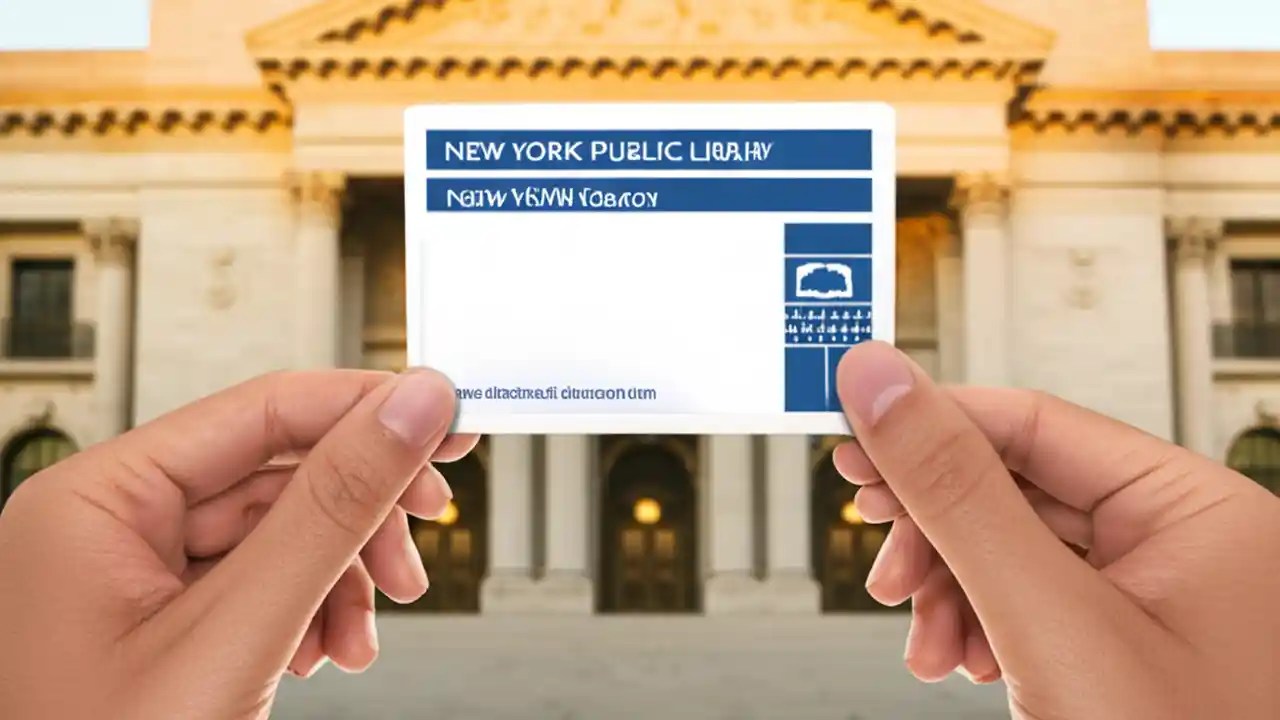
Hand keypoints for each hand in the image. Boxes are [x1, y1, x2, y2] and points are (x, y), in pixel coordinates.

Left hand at [0, 369, 473, 718]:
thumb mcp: (238, 632)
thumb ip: (330, 510)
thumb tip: (408, 411)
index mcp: (93, 502)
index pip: (260, 411)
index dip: (365, 411)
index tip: (446, 420)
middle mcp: (107, 527)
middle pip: (277, 476)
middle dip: (358, 522)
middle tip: (421, 542)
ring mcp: (133, 580)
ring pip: (279, 535)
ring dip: (341, 580)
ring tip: (360, 636)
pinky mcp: (164, 623)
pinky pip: (261, 584)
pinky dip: (311, 613)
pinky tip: (323, 652)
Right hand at [835, 341, 1279, 719]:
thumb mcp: (1044, 620)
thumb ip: (957, 492)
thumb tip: (880, 383)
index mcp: (1199, 508)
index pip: (1033, 423)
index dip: (932, 428)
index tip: (851, 444)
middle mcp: (1185, 543)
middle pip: (1018, 488)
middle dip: (938, 534)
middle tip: (879, 557)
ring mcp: (1157, 600)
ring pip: (1014, 550)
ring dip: (950, 590)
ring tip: (923, 641)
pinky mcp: (1123, 647)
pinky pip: (1029, 602)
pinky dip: (978, 626)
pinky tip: (957, 662)